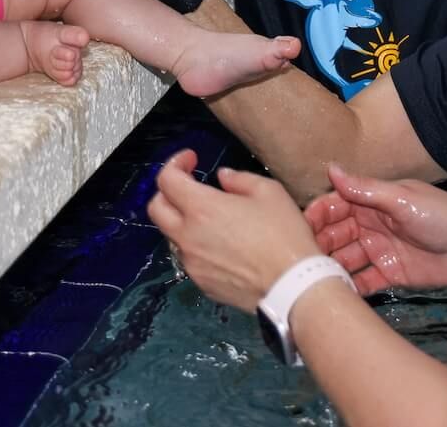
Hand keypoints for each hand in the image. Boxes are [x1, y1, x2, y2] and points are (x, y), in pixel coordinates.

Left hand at [147, 150, 320, 312]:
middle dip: (167, 191)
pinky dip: (198, 246)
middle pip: (156, 209)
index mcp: (201, 209)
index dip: (175, 164)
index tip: (192, 159)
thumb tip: (222, 178)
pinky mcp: (201, 284)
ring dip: (183, 222)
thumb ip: (239, 179)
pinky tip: (223, 247)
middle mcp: (187, 236)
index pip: (167, 180)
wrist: (291, 286)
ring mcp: (192, 264)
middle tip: (189, 185)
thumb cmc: (283, 234)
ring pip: (172, 236)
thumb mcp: (270, 192)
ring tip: (211, 219)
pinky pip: (190, 259)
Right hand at [304, 164, 446, 294]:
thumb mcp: (402, 198)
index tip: (297, 229)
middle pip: (335, 234)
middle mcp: (371, 224)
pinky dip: (349, 286)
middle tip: (300, 260)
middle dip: (318, 244)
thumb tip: (331, 168)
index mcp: (372, 201)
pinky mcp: (390, 273)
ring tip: (312, 279)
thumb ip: (366, 188)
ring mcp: (379, 250)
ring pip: (345, 258)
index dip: (315, 216)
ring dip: (330, 267)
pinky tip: (335, 293)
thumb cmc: (443, 215)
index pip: (334, 205)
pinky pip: (363, 281)